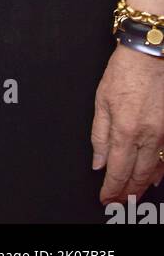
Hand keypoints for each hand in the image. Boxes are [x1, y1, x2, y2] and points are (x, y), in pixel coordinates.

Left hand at [92, 44, 163, 203]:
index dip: (111, 188)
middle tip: (118, 201)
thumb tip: (98, 162)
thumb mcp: (101, 100)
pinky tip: (153, 176)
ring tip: (133, 194)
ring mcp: (163, 134)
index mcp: (125, 130)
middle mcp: (147, 136)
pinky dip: (159, 171)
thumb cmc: (124, 72)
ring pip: (154, 169)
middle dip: (127, 192)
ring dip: (142, 185)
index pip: (117, 170)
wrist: (150, 54)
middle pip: (137, 175)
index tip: (105, 197)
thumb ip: (99, 135)